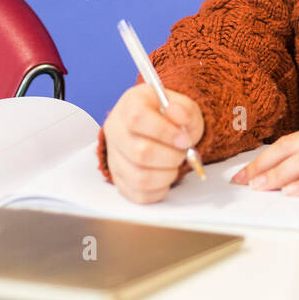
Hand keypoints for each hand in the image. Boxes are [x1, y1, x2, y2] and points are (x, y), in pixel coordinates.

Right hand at [103, 83, 204, 203]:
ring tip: (175, 164)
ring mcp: (114, 157)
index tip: (185, 139)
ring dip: (167, 175)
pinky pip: (138, 194)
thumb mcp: (182, 105)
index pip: (137, 118)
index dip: (164, 132)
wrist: (156, 127)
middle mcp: (116, 130)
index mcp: (129, 105)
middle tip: (184, 152)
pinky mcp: (119, 179)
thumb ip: (184, 109)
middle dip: (172, 156)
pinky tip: (166, 175)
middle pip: (140, 152)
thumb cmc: (168, 116)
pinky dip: (159, 189)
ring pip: (139, 177)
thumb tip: (177, 113)